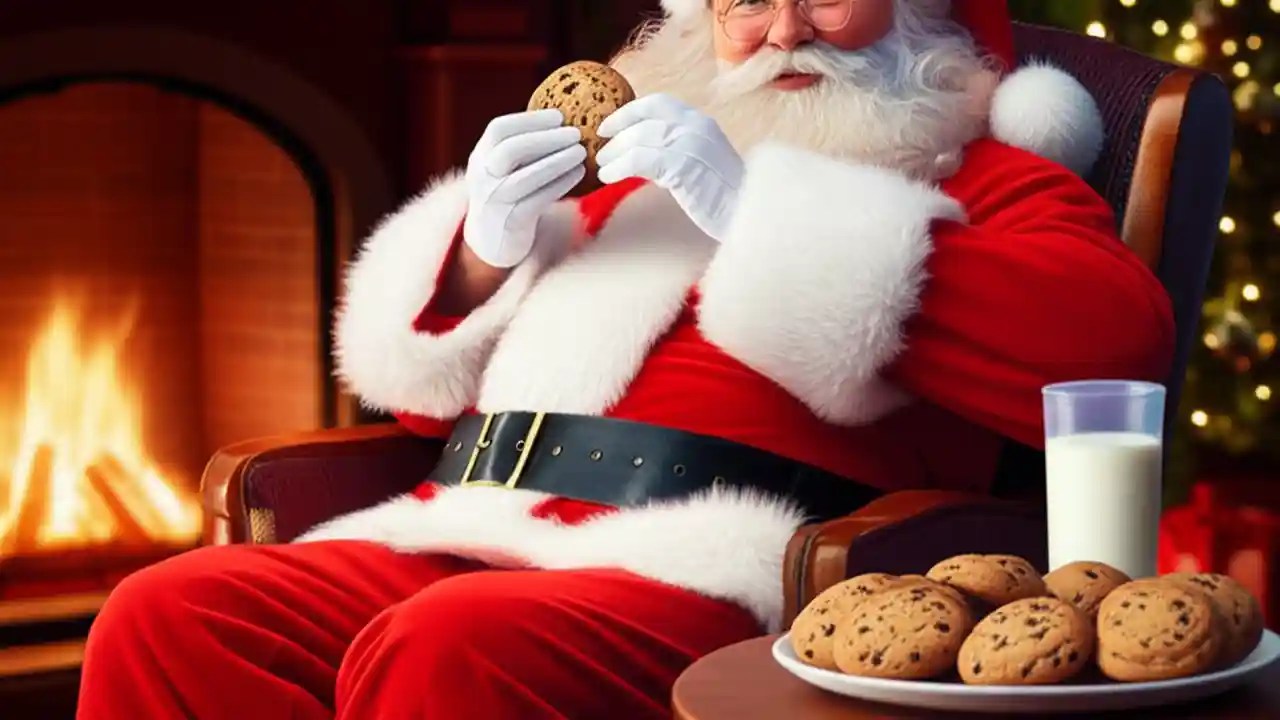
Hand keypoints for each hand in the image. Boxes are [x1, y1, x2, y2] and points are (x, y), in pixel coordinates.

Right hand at [463, 109, 586, 267]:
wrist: (491, 238)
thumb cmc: (508, 192)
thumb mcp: (504, 166)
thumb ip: (523, 145)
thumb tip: (564, 119)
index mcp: (481, 155)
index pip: (499, 129)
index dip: (531, 120)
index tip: (559, 116)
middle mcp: (483, 176)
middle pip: (510, 150)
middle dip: (546, 139)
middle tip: (576, 134)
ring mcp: (495, 200)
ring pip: (525, 178)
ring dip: (557, 162)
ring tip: (581, 152)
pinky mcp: (511, 222)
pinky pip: (537, 201)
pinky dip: (560, 184)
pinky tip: (578, 174)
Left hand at [597, 94, 743, 241]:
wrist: (750, 214)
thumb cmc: (726, 198)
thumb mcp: (702, 163)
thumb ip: (676, 152)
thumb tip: (641, 155)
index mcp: (701, 122)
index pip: (658, 103)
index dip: (629, 111)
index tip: (608, 126)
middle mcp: (696, 125)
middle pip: (644, 119)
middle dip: (617, 134)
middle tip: (601, 151)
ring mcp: (691, 143)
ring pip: (639, 138)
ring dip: (615, 153)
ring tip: (602, 168)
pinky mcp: (683, 165)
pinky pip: (640, 159)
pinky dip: (620, 167)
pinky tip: (609, 178)